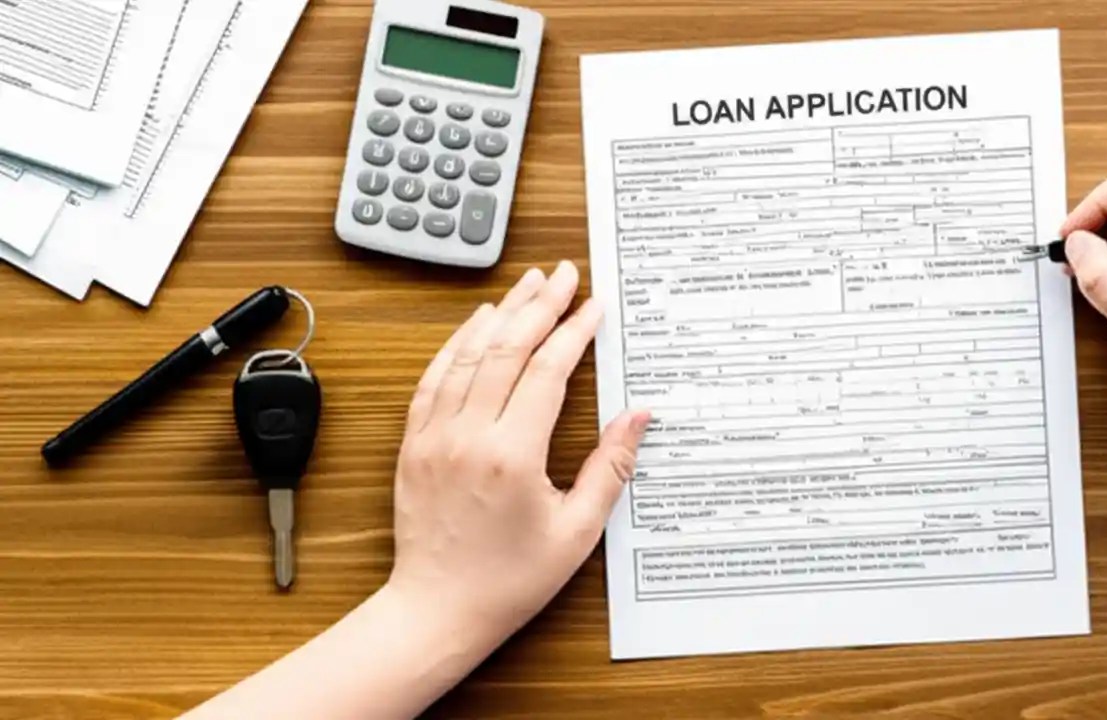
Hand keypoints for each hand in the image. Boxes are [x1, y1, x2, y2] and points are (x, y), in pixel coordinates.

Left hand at [387, 261, 648, 643]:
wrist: (437, 611)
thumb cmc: (508, 580)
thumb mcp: (576, 532)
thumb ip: (610, 468)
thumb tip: (638, 417)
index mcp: (513, 455)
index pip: (548, 370)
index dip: (575, 331)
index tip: (595, 305)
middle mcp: (468, 436)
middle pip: (507, 349)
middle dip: (540, 305)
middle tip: (564, 274)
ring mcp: (434, 437)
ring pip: (468, 355)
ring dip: (499, 315)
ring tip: (526, 285)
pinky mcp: (413, 445)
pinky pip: (433, 379)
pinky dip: (456, 346)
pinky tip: (475, 326)